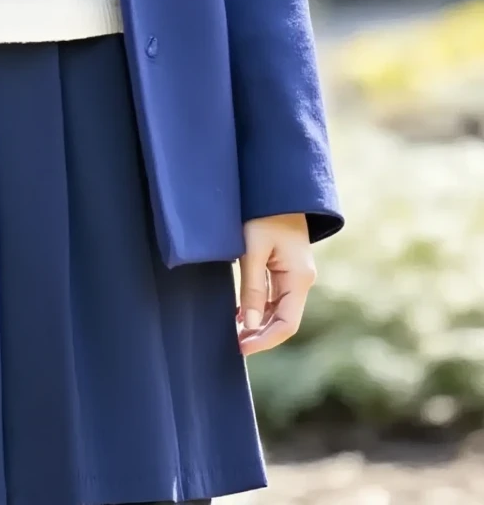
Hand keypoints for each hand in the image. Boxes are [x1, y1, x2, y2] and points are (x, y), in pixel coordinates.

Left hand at [235, 212, 315, 355]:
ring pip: (279, 310)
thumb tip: (249, 326)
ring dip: (259, 323)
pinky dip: (259, 308)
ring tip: (234, 333)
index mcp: (299, 278)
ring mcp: (295, 274)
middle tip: (234, 344)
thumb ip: (251, 288)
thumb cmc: (262, 214)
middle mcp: (301, 280)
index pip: (287, 324)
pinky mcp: (286, 268)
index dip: (265, 341)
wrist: (275, 187)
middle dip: (261, 336)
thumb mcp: (252, 249)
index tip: (241, 348)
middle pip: (284, 320)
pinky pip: (275, 296)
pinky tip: (240, 314)